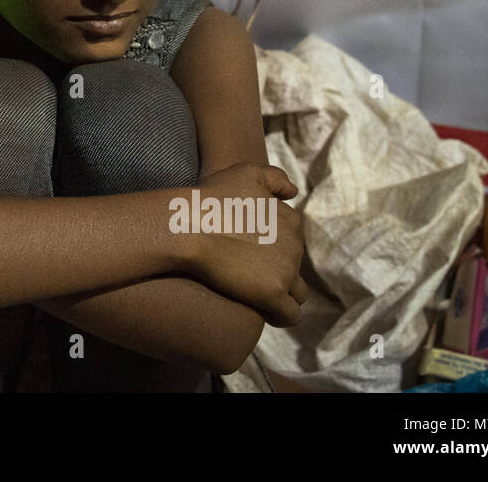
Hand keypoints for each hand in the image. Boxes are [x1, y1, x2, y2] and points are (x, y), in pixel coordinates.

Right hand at [181, 163, 308, 326]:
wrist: (190, 226)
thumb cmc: (212, 198)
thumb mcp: (247, 171)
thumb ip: (276, 178)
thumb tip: (294, 193)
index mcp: (291, 219)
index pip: (293, 240)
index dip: (274, 247)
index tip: (253, 251)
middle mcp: (295, 245)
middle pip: (295, 266)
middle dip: (277, 269)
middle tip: (247, 271)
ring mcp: (287, 271)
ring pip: (298, 293)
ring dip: (283, 294)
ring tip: (257, 294)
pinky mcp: (273, 294)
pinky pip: (290, 315)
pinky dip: (280, 316)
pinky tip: (264, 313)